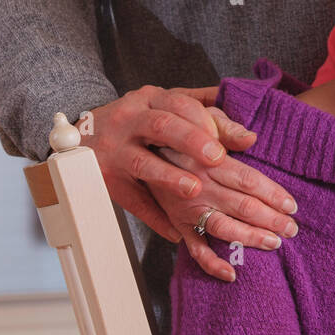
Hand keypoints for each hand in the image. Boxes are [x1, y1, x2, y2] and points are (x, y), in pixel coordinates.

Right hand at [81, 86, 296, 271]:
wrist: (83, 137)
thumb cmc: (140, 120)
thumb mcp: (168, 108)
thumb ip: (210, 115)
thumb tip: (250, 138)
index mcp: (150, 100)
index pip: (180, 104)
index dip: (204, 122)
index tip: (225, 141)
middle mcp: (131, 121)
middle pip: (161, 126)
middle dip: (191, 141)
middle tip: (218, 159)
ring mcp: (116, 151)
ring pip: (142, 162)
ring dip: (170, 178)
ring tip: (195, 190)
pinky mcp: (109, 181)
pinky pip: (131, 201)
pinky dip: (154, 218)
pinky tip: (177, 234)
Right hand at [153, 132, 299, 281]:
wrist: (140, 148)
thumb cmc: (181, 133)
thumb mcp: (203, 120)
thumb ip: (228, 129)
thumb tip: (252, 138)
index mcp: (210, 161)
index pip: (247, 180)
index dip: (272, 193)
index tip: (292, 205)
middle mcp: (200, 187)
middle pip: (242, 206)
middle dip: (271, 219)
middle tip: (292, 228)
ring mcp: (188, 209)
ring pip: (223, 228)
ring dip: (250, 238)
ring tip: (275, 243)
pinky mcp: (177, 224)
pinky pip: (195, 250)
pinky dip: (212, 265)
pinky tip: (231, 274)